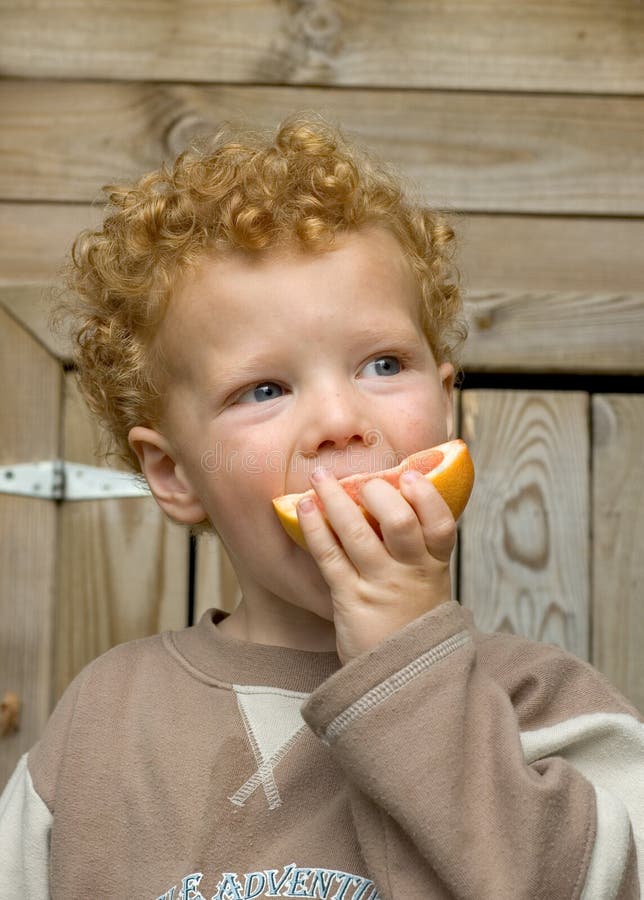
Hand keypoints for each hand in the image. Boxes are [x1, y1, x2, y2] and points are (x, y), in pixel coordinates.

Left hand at [297, 468, 455, 663]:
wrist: (401, 679)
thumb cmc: (411, 621)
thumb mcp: (429, 585)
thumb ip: (419, 548)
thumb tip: (396, 496)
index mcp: (436, 566)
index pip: (442, 525)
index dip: (427, 496)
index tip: (410, 474)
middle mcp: (411, 573)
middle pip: (399, 523)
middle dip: (378, 492)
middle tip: (363, 479)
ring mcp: (379, 586)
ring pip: (357, 533)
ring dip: (335, 499)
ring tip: (319, 477)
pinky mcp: (349, 599)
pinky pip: (329, 556)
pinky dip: (315, 527)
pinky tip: (305, 507)